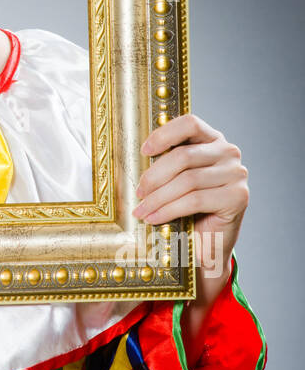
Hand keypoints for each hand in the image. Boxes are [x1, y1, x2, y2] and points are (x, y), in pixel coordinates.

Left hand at [133, 114, 248, 345]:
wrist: (206, 246)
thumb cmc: (187, 210)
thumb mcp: (174, 180)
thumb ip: (165, 164)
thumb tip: (131, 157)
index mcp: (213, 140)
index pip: (190, 123)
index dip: (164, 134)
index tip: (143, 151)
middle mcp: (229, 153)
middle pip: (184, 156)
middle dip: (154, 176)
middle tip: (137, 193)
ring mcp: (237, 174)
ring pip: (187, 180)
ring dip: (158, 197)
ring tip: (141, 210)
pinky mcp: (238, 197)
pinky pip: (195, 199)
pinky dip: (169, 209)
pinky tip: (154, 218)